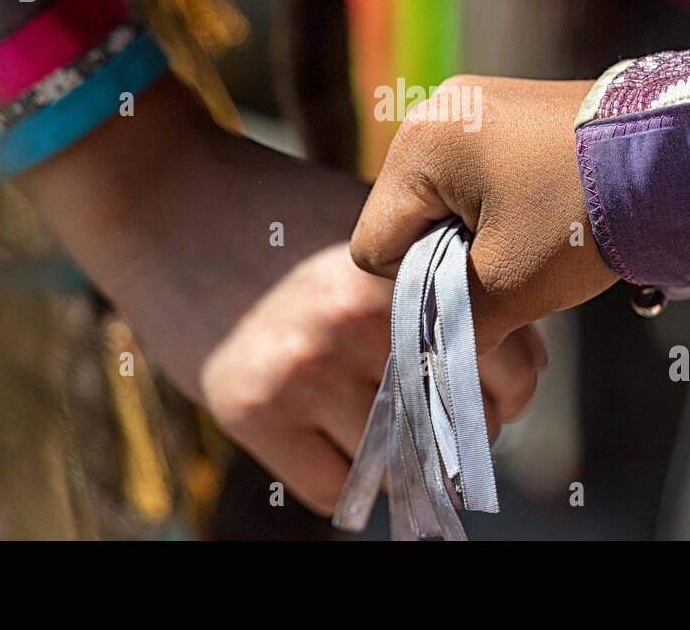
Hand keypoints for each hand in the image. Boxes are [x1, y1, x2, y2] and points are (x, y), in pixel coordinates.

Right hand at [201, 242, 546, 513]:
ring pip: (402, 463)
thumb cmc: (285, 212)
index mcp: (403, 271)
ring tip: (404, 434)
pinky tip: (347, 444)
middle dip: (470, 428)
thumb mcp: (379, 226)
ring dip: (413, 462)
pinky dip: (354, 481)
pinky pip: (336, 489)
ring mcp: (301, 370)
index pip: (506, 362)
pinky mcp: (251, 409)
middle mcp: (356, 322)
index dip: (514, 384)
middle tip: (457, 420)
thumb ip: (440, 281)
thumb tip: (521, 362)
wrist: (168, 201)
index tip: (504, 391)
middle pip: (460, 419)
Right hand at [351, 75, 619, 352]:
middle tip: (512, 261)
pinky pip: (473, 174)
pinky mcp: (507, 107)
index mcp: (419, 144)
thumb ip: (454, 322)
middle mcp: (436, 109)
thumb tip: (434, 351)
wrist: (676, 158)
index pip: (376, 246)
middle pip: (406, 220)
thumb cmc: (584, 216)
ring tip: (533, 236)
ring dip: (476, 233)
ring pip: (441, 201)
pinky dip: (499, 206)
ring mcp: (474, 101)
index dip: (421, 283)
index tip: (480, 281)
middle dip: (450, 255)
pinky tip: (542, 213)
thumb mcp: (510, 286)